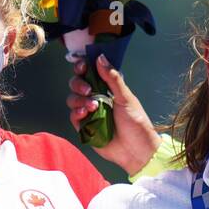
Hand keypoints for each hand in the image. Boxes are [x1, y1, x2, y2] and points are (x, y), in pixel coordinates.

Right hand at [68, 54, 160, 173]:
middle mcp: (96, 98)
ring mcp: (90, 113)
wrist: (136, 150)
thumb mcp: (126, 97)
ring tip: (92, 107)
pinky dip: (76, 113)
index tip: (82, 65)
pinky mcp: (85, 128)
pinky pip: (73, 116)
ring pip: (72, 99)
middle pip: (77, 84)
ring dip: (79, 100)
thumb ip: (112, 78)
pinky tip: (85, 114)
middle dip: (78, 84)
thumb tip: (100, 58)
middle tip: (88, 90)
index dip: (82, 67)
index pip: (90, 73)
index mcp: (107, 89)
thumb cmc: (136, 123)